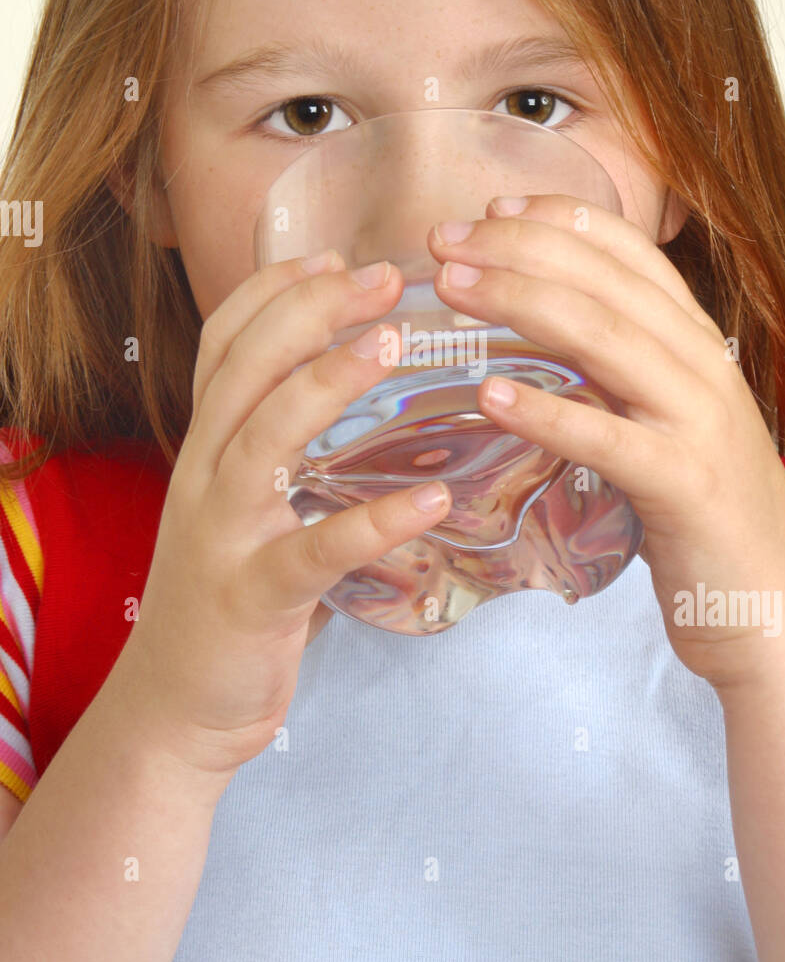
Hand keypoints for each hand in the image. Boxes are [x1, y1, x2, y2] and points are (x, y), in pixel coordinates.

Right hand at [117, 252, 451, 777]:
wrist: (174, 707)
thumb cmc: (227, 592)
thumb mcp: (239, 504)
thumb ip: (276, 448)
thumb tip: (350, 391)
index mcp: (206, 447)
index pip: (223, 344)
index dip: (273, 290)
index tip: (334, 254)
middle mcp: (204, 475)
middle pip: (244, 369)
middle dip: (310, 310)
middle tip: (383, 276)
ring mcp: (223, 535)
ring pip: (265, 439)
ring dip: (327, 384)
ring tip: (392, 345)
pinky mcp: (253, 597)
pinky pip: (316, 551)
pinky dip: (374, 522)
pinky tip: (433, 499)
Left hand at [427, 194, 784, 691]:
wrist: (776, 607)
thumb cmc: (704, 513)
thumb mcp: (668, 423)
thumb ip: (622, 375)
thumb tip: (544, 337)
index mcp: (697, 345)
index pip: (628, 255)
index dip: (556, 221)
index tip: (487, 209)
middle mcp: (703, 367)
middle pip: (603, 283)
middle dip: (517, 249)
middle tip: (443, 242)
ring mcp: (698, 423)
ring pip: (605, 339)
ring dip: (521, 303)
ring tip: (453, 290)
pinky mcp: (684, 486)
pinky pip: (607, 438)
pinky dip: (547, 412)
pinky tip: (490, 396)